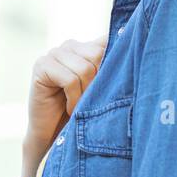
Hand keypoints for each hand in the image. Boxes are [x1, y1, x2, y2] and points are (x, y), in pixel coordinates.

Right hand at [22, 36, 105, 167]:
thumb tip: (135, 50)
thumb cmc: (84, 113)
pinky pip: (70, 80)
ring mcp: (54, 54)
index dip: (117, 60)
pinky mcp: (41, 66)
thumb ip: (114, 68)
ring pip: (84, 68)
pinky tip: (70, 108)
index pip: (109, 39)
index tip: (117, 83)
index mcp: (88, 46)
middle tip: (93, 101)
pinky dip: (74, 99)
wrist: (55, 136)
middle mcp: (70, 45)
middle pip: (98, 54)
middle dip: (99, 82)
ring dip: (86, 94)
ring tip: (81, 107)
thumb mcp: (104, 88)